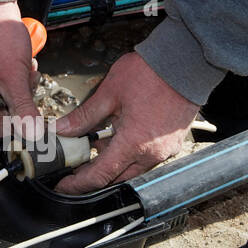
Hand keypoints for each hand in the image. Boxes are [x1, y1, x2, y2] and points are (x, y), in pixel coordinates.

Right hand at [0, 1, 41, 140]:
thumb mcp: (14, 76)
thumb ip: (23, 108)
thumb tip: (34, 135)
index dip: (7, 128)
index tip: (24, 113)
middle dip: (17, 103)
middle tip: (28, 85)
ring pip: (2, 101)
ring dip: (20, 90)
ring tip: (27, 70)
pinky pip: (1, 87)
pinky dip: (15, 79)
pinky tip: (23, 64)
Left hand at [52, 51, 197, 193]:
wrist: (185, 62)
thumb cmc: (151, 73)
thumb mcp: (109, 93)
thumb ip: (84, 117)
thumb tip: (62, 130)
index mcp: (133, 144)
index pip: (100, 177)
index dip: (78, 184)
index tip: (64, 185)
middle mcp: (151, 154)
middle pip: (116, 177)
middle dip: (93, 173)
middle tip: (75, 164)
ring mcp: (164, 150)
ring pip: (131, 169)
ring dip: (111, 162)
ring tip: (93, 145)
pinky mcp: (172, 144)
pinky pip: (145, 158)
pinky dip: (127, 154)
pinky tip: (116, 136)